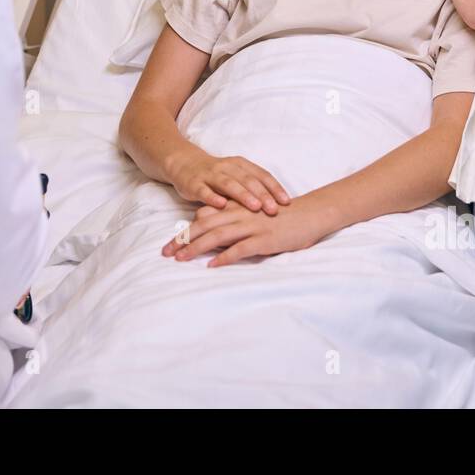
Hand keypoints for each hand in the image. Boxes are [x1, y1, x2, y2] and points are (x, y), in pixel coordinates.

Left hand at [162, 196, 327, 267]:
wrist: (310, 214)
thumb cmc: (280, 216)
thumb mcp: (252, 213)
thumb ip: (231, 218)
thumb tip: (208, 228)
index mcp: (236, 208)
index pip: (203, 217)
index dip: (185, 231)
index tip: (169, 245)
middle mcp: (240, 215)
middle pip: (204, 226)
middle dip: (183, 239)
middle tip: (165, 253)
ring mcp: (252, 226)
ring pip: (217, 235)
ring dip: (197, 247)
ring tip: (181, 259)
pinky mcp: (264, 239)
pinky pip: (241, 248)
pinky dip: (225, 257)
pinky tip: (213, 266)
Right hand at [169, 151, 290, 214]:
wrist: (184, 163)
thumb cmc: (217, 175)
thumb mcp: (237, 176)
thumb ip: (253, 187)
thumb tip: (278, 205)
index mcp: (241, 165)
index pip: (261, 175)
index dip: (274, 188)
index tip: (287, 202)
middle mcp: (227, 167)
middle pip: (248, 180)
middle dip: (262, 195)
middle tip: (274, 209)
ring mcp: (210, 175)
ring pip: (229, 184)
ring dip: (243, 195)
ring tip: (255, 206)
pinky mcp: (194, 183)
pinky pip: (204, 190)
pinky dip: (213, 198)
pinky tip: (221, 205)